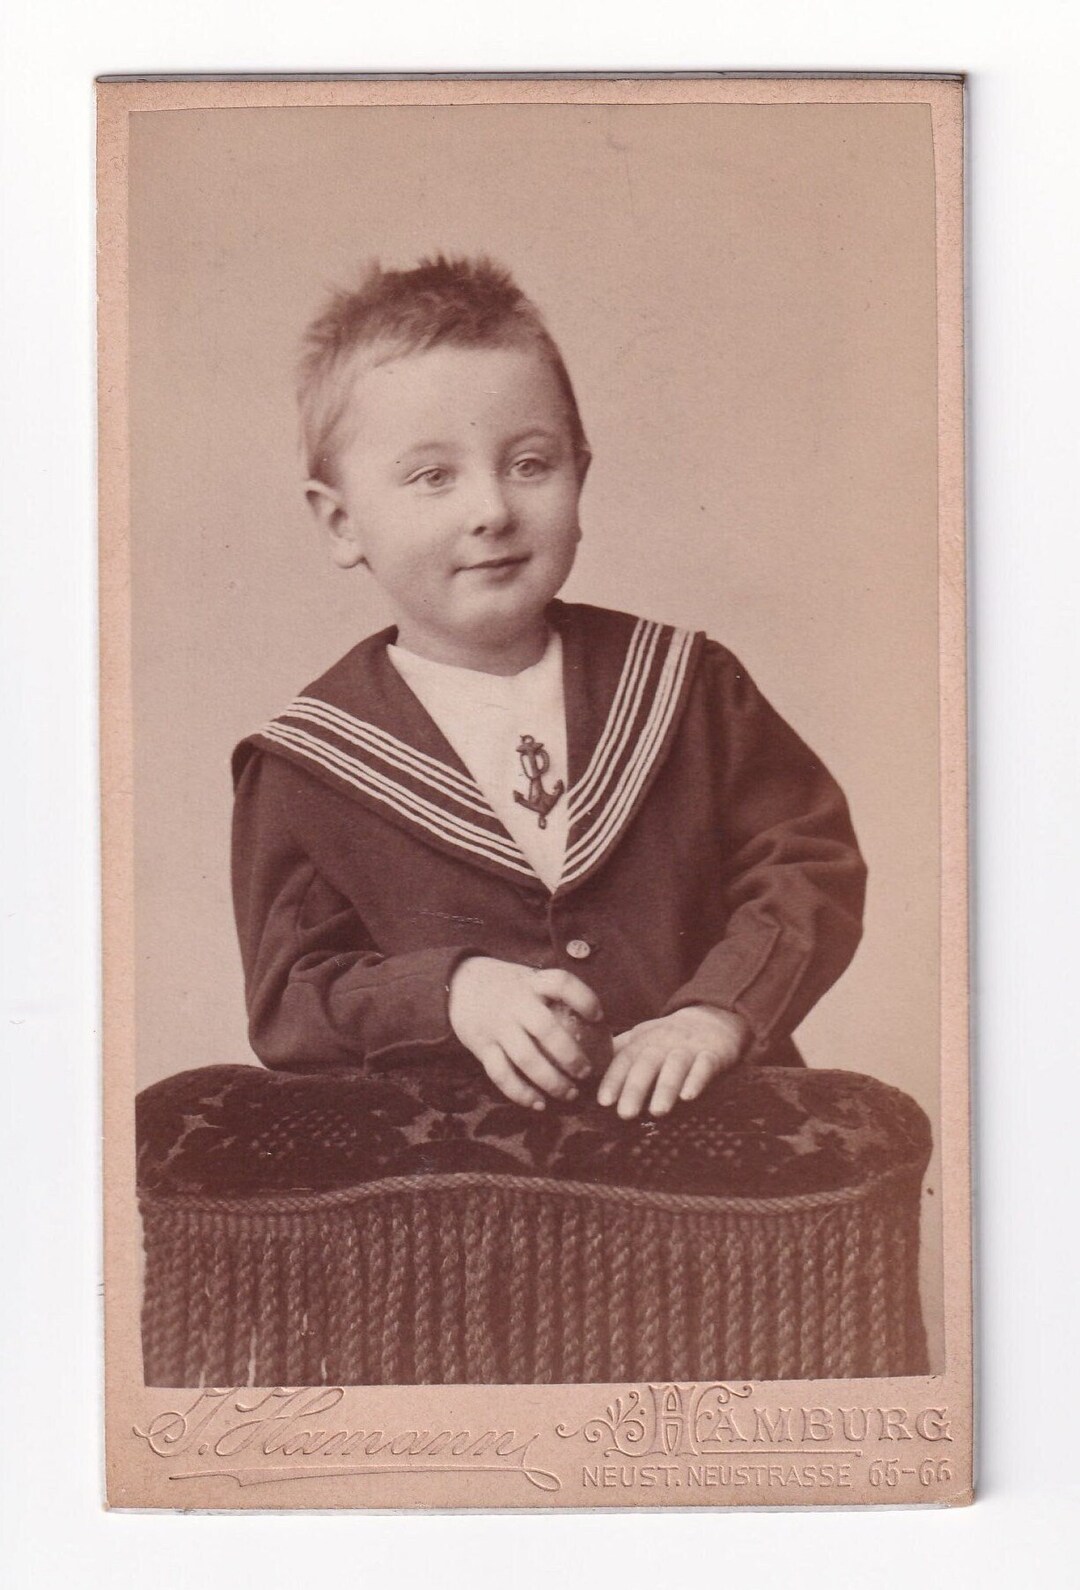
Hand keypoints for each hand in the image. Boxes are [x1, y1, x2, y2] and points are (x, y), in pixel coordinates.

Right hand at [448, 957, 603, 1109]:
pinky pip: (502, 1074)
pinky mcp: (481, 1046)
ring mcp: (498, 1026)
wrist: (458, 983)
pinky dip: (521, 1093)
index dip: (584, 999)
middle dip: (571, 1056)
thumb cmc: (506, 985)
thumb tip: (596, 1024)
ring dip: (551, 1081)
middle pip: (547, 1030)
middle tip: (586, 1072)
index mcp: (532, 983)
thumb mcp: (529, 979)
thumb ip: (553, 996)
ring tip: (570, 1094)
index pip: (561, 983)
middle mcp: (515, 1003)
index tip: (599, 1017)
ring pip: (527, 1059)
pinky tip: (538, 1103)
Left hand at [597, 1005, 749, 1118]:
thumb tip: (586, 1074)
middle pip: (647, 1064)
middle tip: (625, 1114)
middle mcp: (663, 1043)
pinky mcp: (713, 1054)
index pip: (624, 1059)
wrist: (713, 1018)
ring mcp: (688, 1048)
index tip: (604, 1101)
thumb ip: (618, 1055)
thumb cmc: (668, 1038)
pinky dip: (697, 1080)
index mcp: (642, 1041)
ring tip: (656, 1111)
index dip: (613, 1079)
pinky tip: (689, 1096)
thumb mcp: (641, 1040)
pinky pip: (705, 1066)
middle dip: (635, 1088)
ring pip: (675, 1066)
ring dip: (665, 1088)